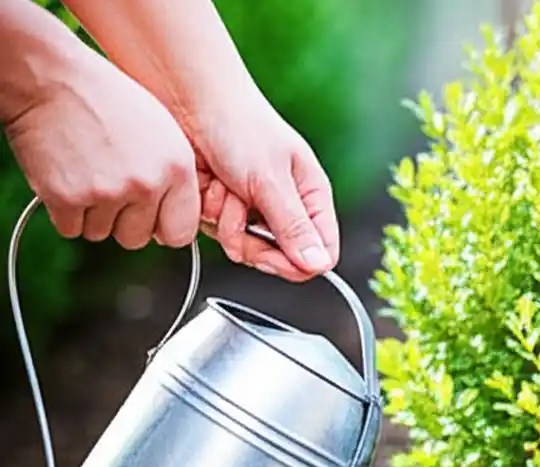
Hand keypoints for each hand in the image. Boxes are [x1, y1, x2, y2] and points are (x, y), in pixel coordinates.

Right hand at [2, 45, 199, 248]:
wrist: (51, 79)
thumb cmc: (107, 101)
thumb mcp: (164, 132)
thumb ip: (173, 178)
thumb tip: (172, 219)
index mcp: (176, 168)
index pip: (180, 234)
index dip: (163, 227)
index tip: (152, 218)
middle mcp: (145, 184)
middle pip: (137, 239)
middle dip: (123, 221)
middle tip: (110, 186)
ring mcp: (106, 193)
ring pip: (102, 234)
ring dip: (93, 213)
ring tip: (88, 172)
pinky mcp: (67, 198)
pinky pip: (71, 229)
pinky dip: (66, 211)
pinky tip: (68, 177)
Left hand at [189, 95, 338, 282]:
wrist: (188, 99)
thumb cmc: (238, 124)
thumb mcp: (270, 179)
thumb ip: (293, 226)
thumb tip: (318, 264)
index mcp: (311, 196)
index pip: (320, 252)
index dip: (296, 262)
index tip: (270, 255)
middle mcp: (285, 206)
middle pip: (278, 257)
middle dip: (251, 240)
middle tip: (238, 215)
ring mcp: (252, 208)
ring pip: (242, 245)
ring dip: (225, 220)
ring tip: (223, 186)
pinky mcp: (222, 207)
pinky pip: (215, 231)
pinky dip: (207, 210)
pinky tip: (208, 183)